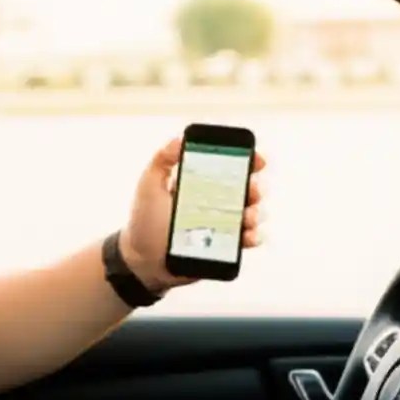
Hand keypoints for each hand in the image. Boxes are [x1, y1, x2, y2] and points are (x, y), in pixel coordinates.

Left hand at [118, 135, 266, 292]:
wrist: (142, 261)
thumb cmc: (144, 221)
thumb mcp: (149, 186)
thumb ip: (162, 160)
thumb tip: (180, 138)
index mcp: (202, 183)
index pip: (232, 166)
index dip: (250, 160)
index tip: (257, 159)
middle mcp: (218, 202)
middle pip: (250, 189)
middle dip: (257, 186)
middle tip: (252, 189)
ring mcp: (224, 225)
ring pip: (254, 213)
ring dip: (257, 212)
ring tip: (246, 216)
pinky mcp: (226, 248)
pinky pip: (249, 240)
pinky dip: (255, 236)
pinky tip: (248, 235)